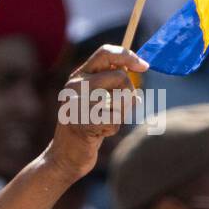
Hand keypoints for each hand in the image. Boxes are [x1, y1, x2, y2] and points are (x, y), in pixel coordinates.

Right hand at [44, 45, 148, 180]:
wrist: (65, 155)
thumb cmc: (87, 126)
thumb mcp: (97, 99)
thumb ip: (112, 83)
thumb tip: (139, 66)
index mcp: (79, 76)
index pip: (106, 53)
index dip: (128, 56)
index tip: (144, 66)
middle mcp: (75, 85)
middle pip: (120, 76)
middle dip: (129, 92)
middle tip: (123, 107)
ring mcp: (78, 103)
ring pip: (122, 98)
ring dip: (122, 113)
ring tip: (106, 122)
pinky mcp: (84, 121)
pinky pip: (116, 119)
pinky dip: (114, 128)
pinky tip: (101, 133)